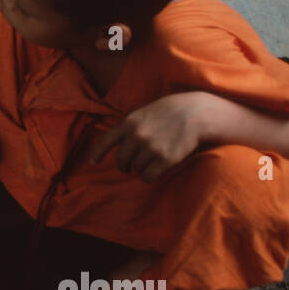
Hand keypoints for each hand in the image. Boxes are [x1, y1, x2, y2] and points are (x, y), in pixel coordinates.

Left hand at [88, 92, 212, 181]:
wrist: (195, 113)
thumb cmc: (170, 112)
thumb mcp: (144, 113)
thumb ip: (130, 126)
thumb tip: (118, 142)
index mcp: (129, 122)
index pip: (105, 140)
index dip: (97, 153)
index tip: (92, 162)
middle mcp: (137, 136)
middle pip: (121, 159)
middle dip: (124, 165)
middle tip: (129, 167)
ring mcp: (150, 148)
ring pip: (136, 169)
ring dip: (140, 169)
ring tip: (150, 163)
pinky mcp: (164, 159)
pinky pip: (148, 176)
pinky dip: (149, 177)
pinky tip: (154, 172)